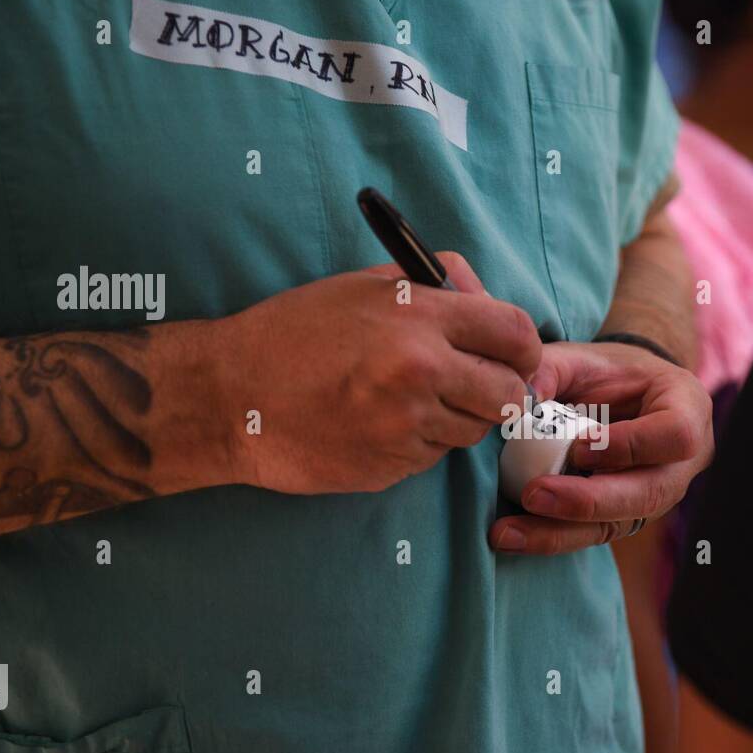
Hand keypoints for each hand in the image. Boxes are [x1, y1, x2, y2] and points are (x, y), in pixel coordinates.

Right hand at [219, 253, 541, 493]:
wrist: (229, 396)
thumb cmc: (293, 332)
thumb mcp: (363, 287)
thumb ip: (434, 287)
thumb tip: (486, 301)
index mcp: (419, 316)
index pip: (517, 334)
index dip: (522, 349)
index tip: (513, 356)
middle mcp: (421, 371)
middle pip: (509, 393)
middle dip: (499, 390)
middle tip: (473, 385)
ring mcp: (407, 425)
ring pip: (474, 430)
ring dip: (457, 418)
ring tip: (408, 399)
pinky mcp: (391, 466)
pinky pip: (435, 457)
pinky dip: (420, 442)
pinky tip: (379, 423)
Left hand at [489, 341, 712, 554]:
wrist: (622, 396)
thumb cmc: (608, 372)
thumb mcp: (583, 357)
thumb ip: (550, 369)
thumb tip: (519, 398)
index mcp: (687, 410)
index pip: (675, 436)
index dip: (630, 447)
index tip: (579, 448)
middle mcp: (680, 463)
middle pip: (647, 494)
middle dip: (587, 501)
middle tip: (534, 495)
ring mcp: (654, 496)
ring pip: (617, 524)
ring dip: (559, 531)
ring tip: (508, 531)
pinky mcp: (624, 518)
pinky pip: (591, 535)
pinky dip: (549, 536)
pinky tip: (512, 535)